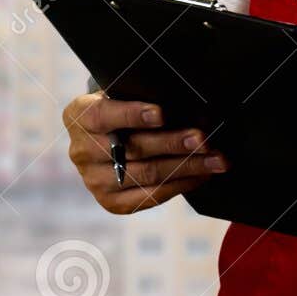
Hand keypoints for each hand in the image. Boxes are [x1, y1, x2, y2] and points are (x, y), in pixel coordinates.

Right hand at [63, 91, 227, 214]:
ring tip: (216, 159)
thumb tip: (188, 98)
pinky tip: (203, 174)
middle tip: (204, 138)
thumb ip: (142, 94)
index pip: (104, 115)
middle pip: (133, 148)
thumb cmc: (124, 107)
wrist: (107, 138)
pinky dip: (181, 184)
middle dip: (173, 143)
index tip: (161, 113)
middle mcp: (81, 151)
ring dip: (187, 167)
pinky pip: (150, 196)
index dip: (132, 114)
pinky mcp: (110, 202)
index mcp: (80, 116)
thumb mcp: (123, 93)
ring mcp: (94, 180)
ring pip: (147, 175)